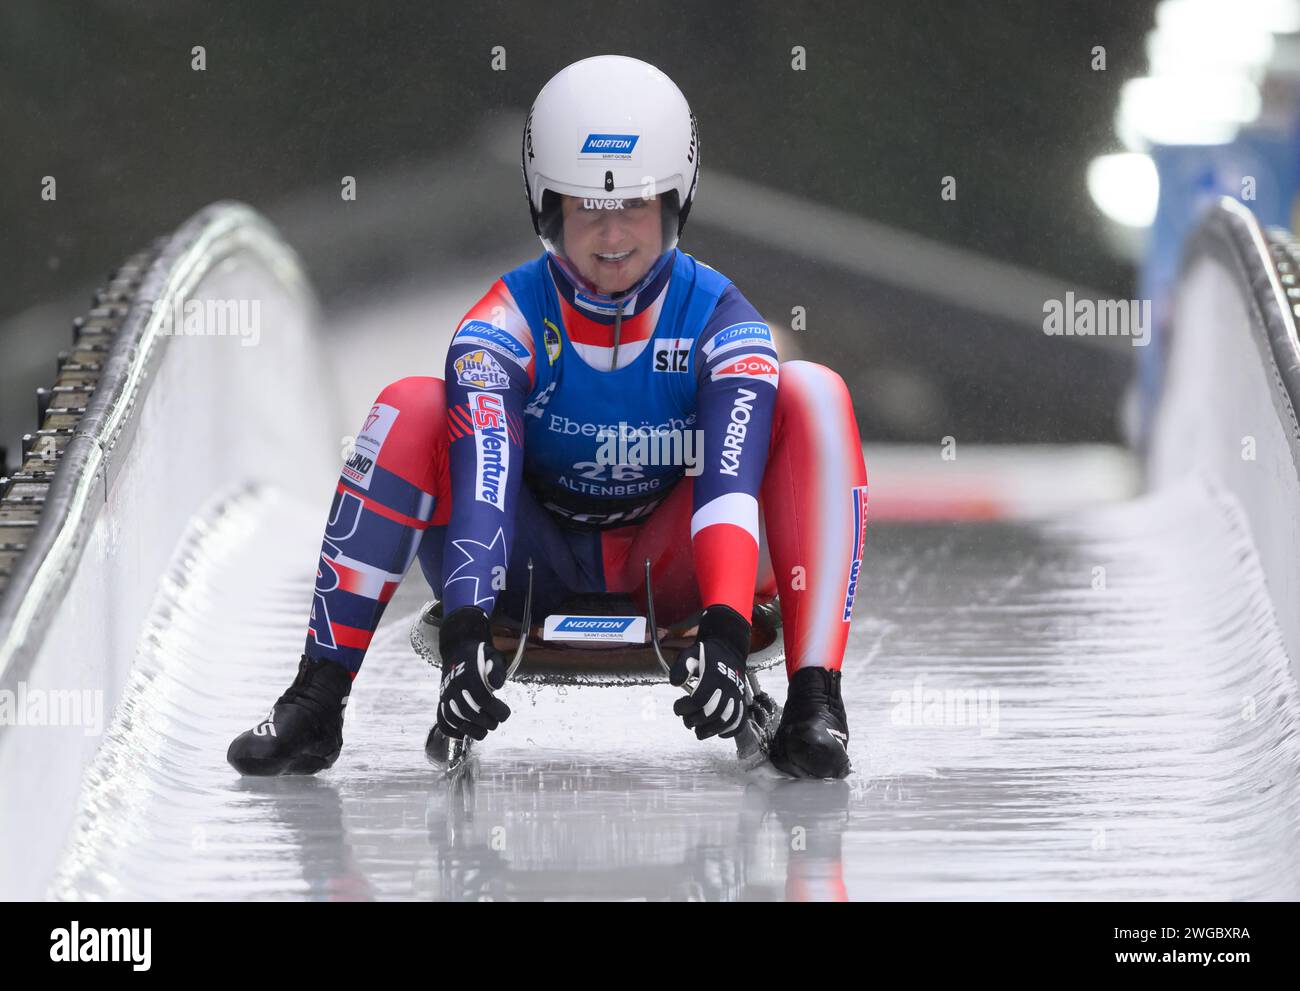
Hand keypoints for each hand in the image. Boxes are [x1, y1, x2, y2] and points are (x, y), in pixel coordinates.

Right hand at [436, 606, 510, 740]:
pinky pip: (442, 720)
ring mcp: (446, 695)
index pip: (483, 700)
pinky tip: (464, 732)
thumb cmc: (480, 656)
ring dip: (472, 730)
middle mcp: (455, 687)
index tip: (505, 713)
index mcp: (469, 676)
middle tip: (496, 721)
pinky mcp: (442, 701)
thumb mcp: (493, 656)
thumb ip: (497, 670)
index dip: (497, 711)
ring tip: (484, 730)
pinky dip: (452, 730)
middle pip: (470, 713)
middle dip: (488, 722)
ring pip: (456, 720)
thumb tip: (496, 685)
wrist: (459, 649)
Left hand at [670, 605, 751, 739]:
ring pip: (727, 721)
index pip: (699, 700)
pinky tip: (717, 732)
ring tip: (697, 731)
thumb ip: (681, 667)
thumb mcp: (690, 654)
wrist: (728, 651)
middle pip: (713, 713)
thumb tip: (675, 683)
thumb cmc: (706, 655)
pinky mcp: (741, 703)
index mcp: (715, 676)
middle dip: (694, 721)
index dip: (685, 707)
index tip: (677, 706)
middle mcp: (728, 688)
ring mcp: (737, 696)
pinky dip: (729, 731)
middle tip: (685, 719)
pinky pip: (739, 722)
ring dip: (710, 731)